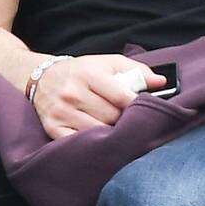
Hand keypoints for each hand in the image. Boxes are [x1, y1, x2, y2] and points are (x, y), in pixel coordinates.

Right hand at [32, 54, 163, 139]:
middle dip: (123, 118)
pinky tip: (98, 137)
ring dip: (110, 131)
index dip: (138, 106)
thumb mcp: (109, 63)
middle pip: (111, 116)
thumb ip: (137, 71)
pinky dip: (91, 143)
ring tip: (114, 126)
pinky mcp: (53, 128)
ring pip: (97, 130)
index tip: (147, 111)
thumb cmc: (82, 70)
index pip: (122, 96)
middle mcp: (73, 93)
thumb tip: (161, 82)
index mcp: (90, 74)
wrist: (42, 77)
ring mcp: (61, 112)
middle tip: (128, 118)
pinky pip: (79, 142)